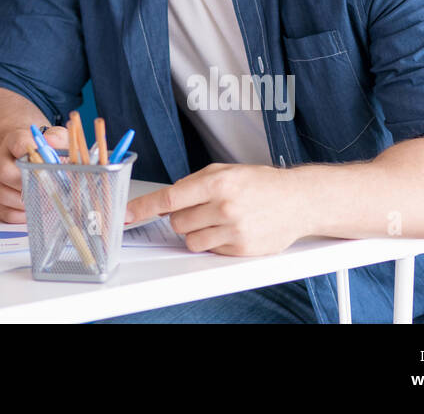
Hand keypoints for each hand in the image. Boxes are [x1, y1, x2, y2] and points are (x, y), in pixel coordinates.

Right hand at [0, 124, 69, 222]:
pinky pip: (4, 211)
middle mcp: (0, 158)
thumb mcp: (55, 139)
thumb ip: (57, 138)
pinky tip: (32, 209)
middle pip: (6, 173)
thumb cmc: (44, 151)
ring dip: (25, 202)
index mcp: (14, 141)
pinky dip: (21, 215)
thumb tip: (52, 142)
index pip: (18, 144)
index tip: (46, 163)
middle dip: (28, 185)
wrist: (29, 157)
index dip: (32, 155)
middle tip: (46, 189)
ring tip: (43, 200)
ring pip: (3, 194)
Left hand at [123, 163, 306, 255]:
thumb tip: (163, 201)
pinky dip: (214, 242)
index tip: (125, 216)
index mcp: (216, 182)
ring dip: (196, 232)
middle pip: (176, 222)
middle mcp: (224, 206)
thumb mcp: (224, 171)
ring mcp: (233, 230)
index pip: (169, 198)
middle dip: (182, 217)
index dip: (142, 208)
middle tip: (202, 209)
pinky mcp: (241, 249)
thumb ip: (192, 184)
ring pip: (189, 240)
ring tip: (217, 219)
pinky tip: (231, 229)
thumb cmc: (259, 183)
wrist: (298, 200)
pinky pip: (209, 251)